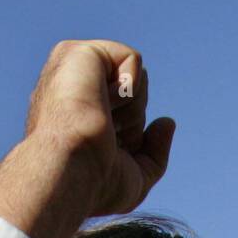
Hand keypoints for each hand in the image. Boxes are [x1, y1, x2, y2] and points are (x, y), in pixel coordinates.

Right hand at [24, 40, 174, 216]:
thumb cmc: (94, 185)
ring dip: (131, 108)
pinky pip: (132, 59)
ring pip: (134, 78)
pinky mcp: (79, 52)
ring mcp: (71, 70)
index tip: (106, 156)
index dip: (128, 138)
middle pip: (132, 96)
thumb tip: (167, 123)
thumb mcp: (134, 180)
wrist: (71, 173)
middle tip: (105, 138)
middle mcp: (69, 91)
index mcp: (74, 117)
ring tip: (100, 120)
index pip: (124, 116)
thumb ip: (154, 154)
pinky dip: (129, 87)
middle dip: (132, 121)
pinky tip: (102, 102)